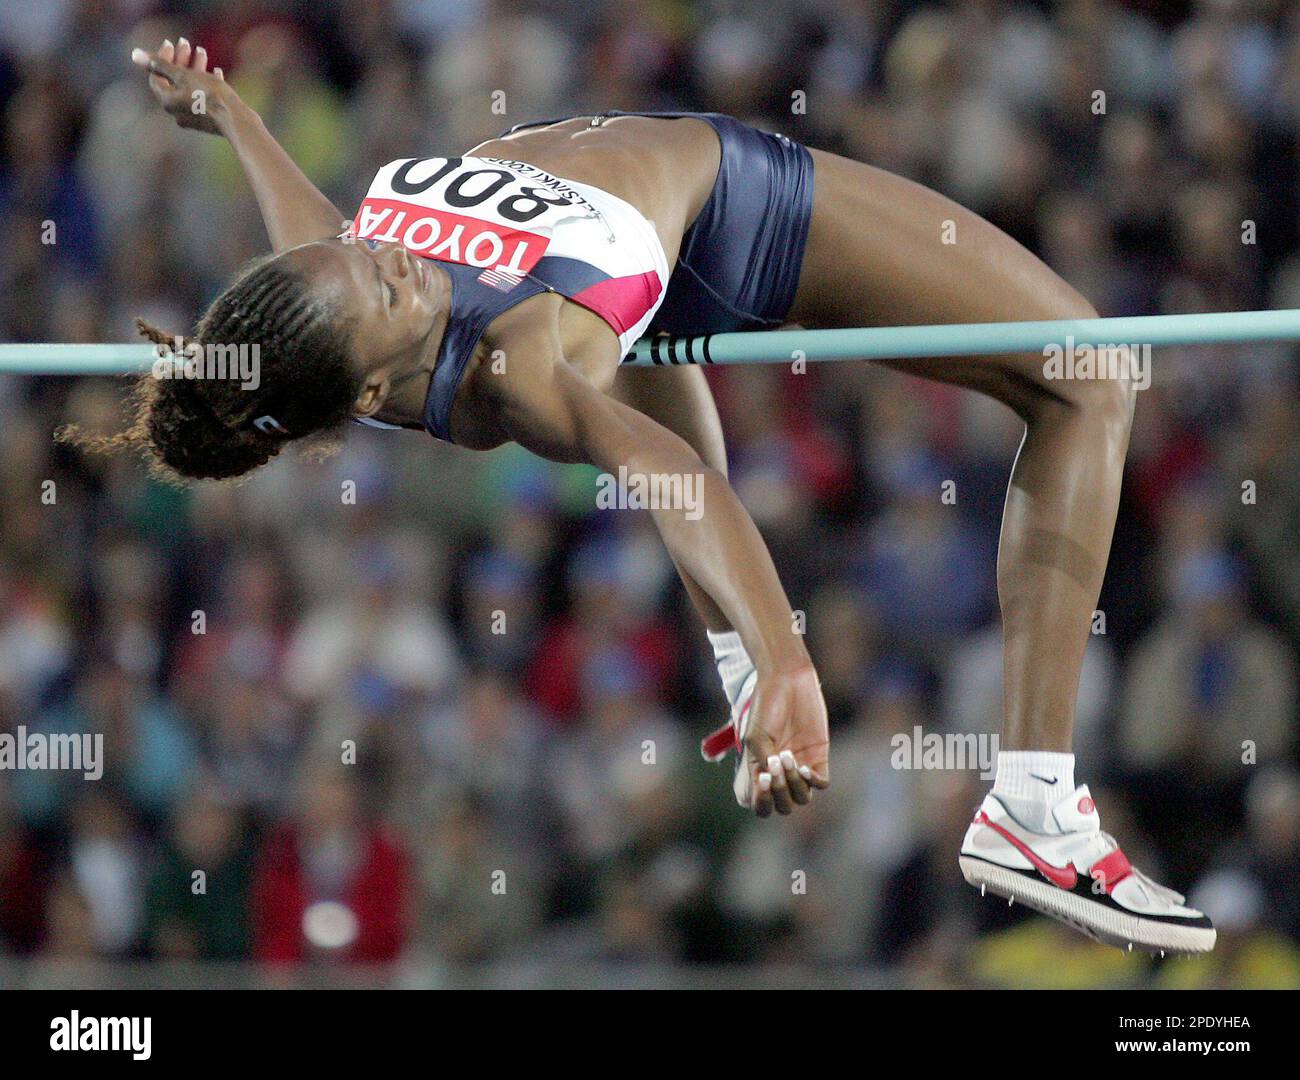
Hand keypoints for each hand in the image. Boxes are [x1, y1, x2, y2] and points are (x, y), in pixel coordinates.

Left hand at [131, 38, 234, 134]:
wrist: (235, 120)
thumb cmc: (209, 96)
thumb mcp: (184, 75)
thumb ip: (160, 64)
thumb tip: (135, 55)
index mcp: (166, 101)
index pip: (156, 74)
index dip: (162, 56)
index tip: (173, 44)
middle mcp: (176, 111)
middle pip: (173, 81)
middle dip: (180, 61)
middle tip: (188, 45)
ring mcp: (192, 118)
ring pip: (189, 88)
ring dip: (193, 69)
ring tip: (203, 54)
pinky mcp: (208, 120)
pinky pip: (202, 98)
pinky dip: (206, 84)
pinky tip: (216, 73)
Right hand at [734, 664, 829, 816]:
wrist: (787, 682)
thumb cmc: (766, 706)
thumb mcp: (755, 735)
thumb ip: (761, 761)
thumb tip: (771, 781)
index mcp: (760, 771)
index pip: (761, 804)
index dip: (762, 801)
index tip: (762, 778)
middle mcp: (780, 774)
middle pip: (783, 806)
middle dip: (779, 792)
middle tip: (775, 764)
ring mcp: (800, 766)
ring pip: (802, 798)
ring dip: (794, 784)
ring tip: (787, 757)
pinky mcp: (819, 756)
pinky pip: (821, 784)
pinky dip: (812, 781)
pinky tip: (804, 766)